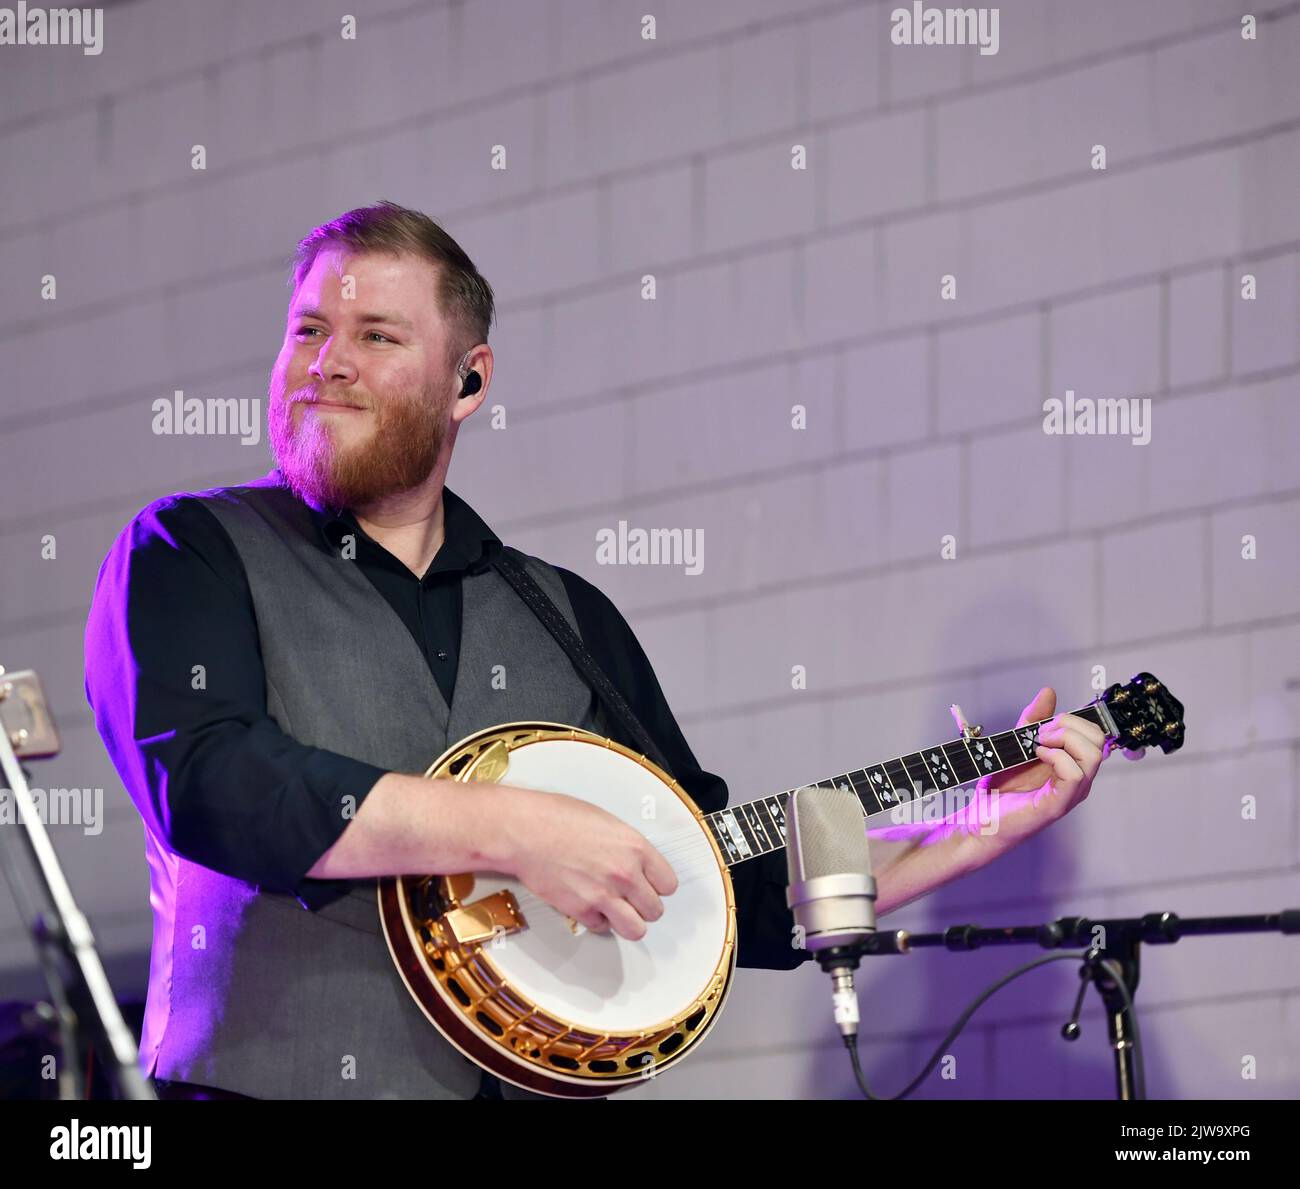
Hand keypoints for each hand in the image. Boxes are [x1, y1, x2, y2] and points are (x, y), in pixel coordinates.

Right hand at [490, 785, 677, 941]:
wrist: (525, 830)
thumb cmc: (558, 818)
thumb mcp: (607, 822)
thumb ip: (627, 847)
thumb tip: (636, 864)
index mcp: (635, 848)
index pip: (669, 884)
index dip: (658, 886)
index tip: (649, 886)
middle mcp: (625, 874)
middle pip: (655, 910)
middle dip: (644, 907)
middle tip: (631, 900)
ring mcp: (604, 895)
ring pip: (636, 929)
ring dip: (627, 922)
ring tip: (617, 912)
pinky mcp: (581, 909)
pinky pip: (602, 927)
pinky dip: (597, 920)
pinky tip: (589, 905)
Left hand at [950, 686, 1109, 868]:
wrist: (979, 820)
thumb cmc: (1000, 788)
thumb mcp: (1015, 744)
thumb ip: (1033, 719)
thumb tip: (1049, 691)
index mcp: (1074, 764)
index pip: (1097, 734)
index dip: (1075, 719)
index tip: (1046, 723)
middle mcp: (1079, 779)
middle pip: (1099, 740)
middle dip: (1069, 725)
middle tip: (1040, 733)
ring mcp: (1071, 793)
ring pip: (1093, 755)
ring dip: (1064, 739)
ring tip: (1038, 744)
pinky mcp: (1057, 805)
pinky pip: (1075, 774)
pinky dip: (1057, 757)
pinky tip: (1038, 755)